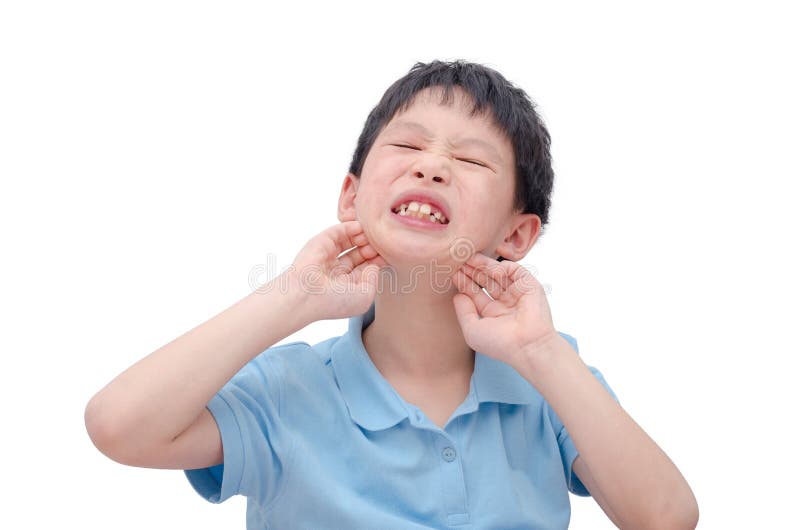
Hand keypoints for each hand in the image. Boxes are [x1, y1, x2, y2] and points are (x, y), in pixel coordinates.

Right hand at [285, 220, 386, 320]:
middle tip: (385, 243)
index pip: (368, 267)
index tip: (392, 254)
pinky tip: (363, 227)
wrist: (306, 294)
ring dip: (365, 237)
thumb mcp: (365, 297)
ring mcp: (330, 255)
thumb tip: (374, 265)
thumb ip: (374, 280)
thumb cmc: (334, 301)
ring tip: (375, 235)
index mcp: (348, 284)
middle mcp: (339, 269)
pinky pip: (340, 230)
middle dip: (374, 247)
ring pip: (352, 241)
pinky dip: (352, 227)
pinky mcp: (323, 242)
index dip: (380, 259)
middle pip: (362, 253)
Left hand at [451, 252, 557, 367]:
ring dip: (484, 265)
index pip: (475, 293)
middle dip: (473, 271)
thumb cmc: (499, 343)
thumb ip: (463, 311)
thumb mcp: (472, 329)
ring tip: (470, 258)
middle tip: (460, 260)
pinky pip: (515, 270)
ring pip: (498, 274)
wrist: (527, 345)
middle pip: (485, 281)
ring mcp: (517, 293)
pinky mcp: (529, 286)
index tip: (452, 273)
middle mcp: (505, 303)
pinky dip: (504, 267)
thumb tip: (458, 295)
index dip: (464, 283)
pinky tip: (493, 271)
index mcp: (492, 314)